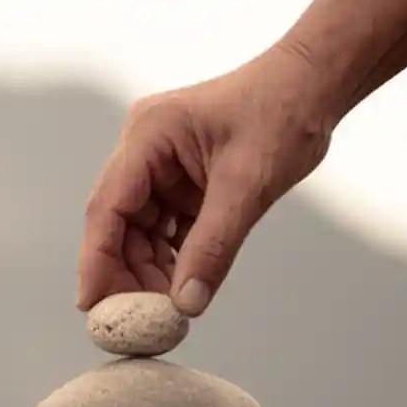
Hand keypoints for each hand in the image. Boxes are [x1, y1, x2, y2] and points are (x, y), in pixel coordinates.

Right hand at [77, 46, 334, 315]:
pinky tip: (181, 286)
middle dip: (124, 274)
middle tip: (136, 321)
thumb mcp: (249, 185)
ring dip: (148, 271)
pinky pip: (163, 228)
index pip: (107, 207)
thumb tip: (187, 305)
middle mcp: (143, 149)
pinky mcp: (179, 180)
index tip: (91, 307)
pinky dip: (171, 259)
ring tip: (166, 310)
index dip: (96, 261)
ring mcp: (160, 165)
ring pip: (138, 231)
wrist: (315, 86)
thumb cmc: (285, 113)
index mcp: (148, 135)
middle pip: (117, 224)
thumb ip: (214, 246)